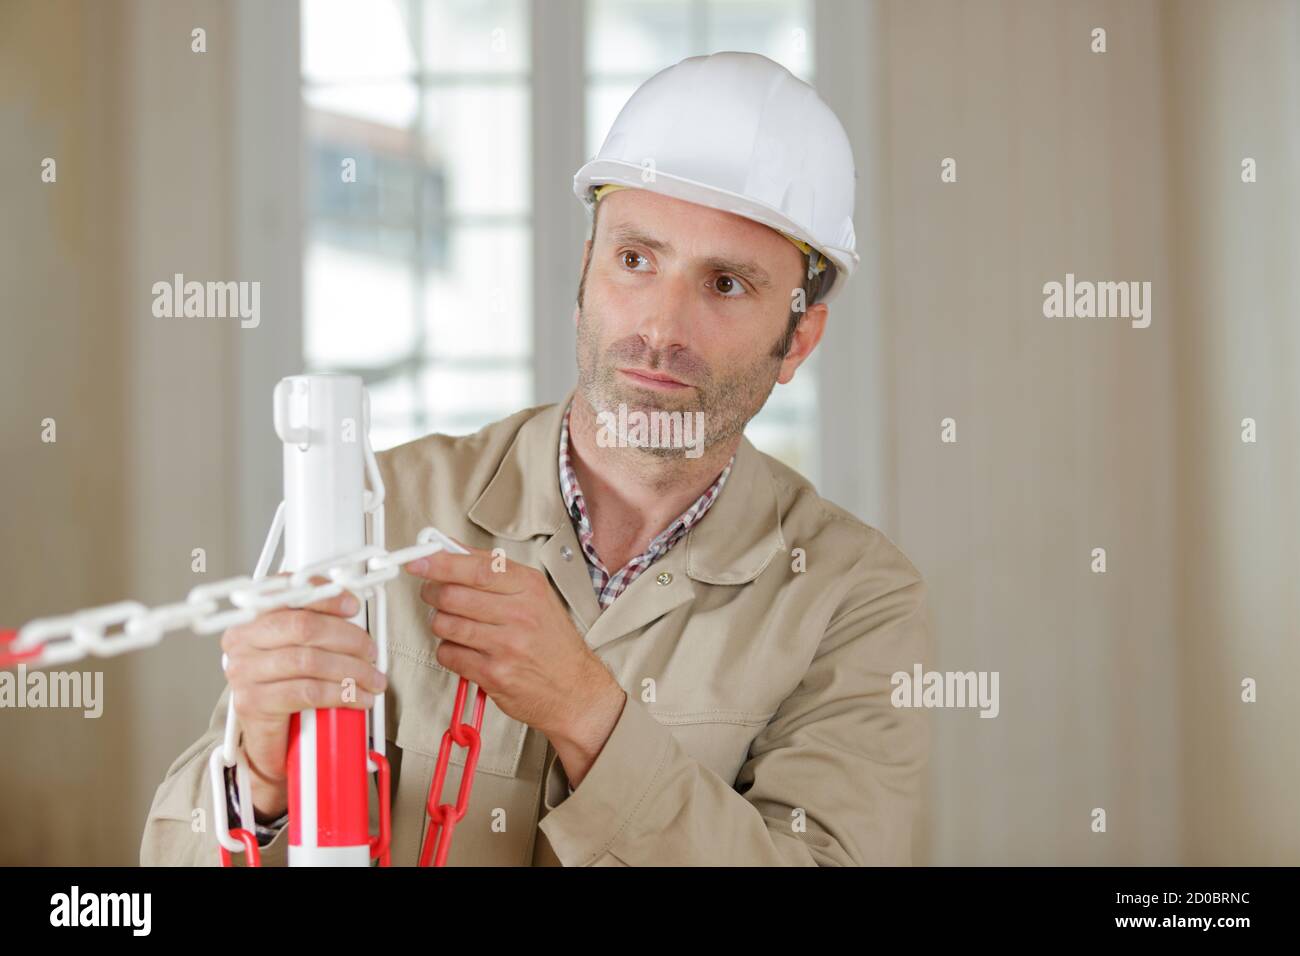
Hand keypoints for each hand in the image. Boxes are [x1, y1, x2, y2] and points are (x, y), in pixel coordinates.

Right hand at [220, 580, 386, 816]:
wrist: (270, 738)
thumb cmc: (287, 686)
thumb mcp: (301, 649)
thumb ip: (318, 624)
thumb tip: (353, 609)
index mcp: (252, 618)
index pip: (286, 594)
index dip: (323, 596)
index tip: (352, 605)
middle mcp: (242, 642)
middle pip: (303, 627)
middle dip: (347, 638)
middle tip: (371, 652)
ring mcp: (243, 673)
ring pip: (309, 661)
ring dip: (351, 670)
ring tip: (373, 680)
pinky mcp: (253, 703)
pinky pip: (307, 692)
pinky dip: (340, 694)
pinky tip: (358, 699)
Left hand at [404, 546, 625, 785]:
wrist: (574, 689)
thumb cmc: (553, 642)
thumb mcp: (534, 595)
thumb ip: (492, 569)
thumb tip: (451, 548)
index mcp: (529, 588)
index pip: (475, 568)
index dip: (439, 562)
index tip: (420, 560)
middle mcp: (520, 614)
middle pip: (452, 595)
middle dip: (433, 594)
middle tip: (434, 595)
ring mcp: (506, 646)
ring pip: (445, 625)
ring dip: (440, 624)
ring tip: (455, 625)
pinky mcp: (493, 674)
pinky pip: (448, 654)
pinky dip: (448, 651)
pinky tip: (465, 650)